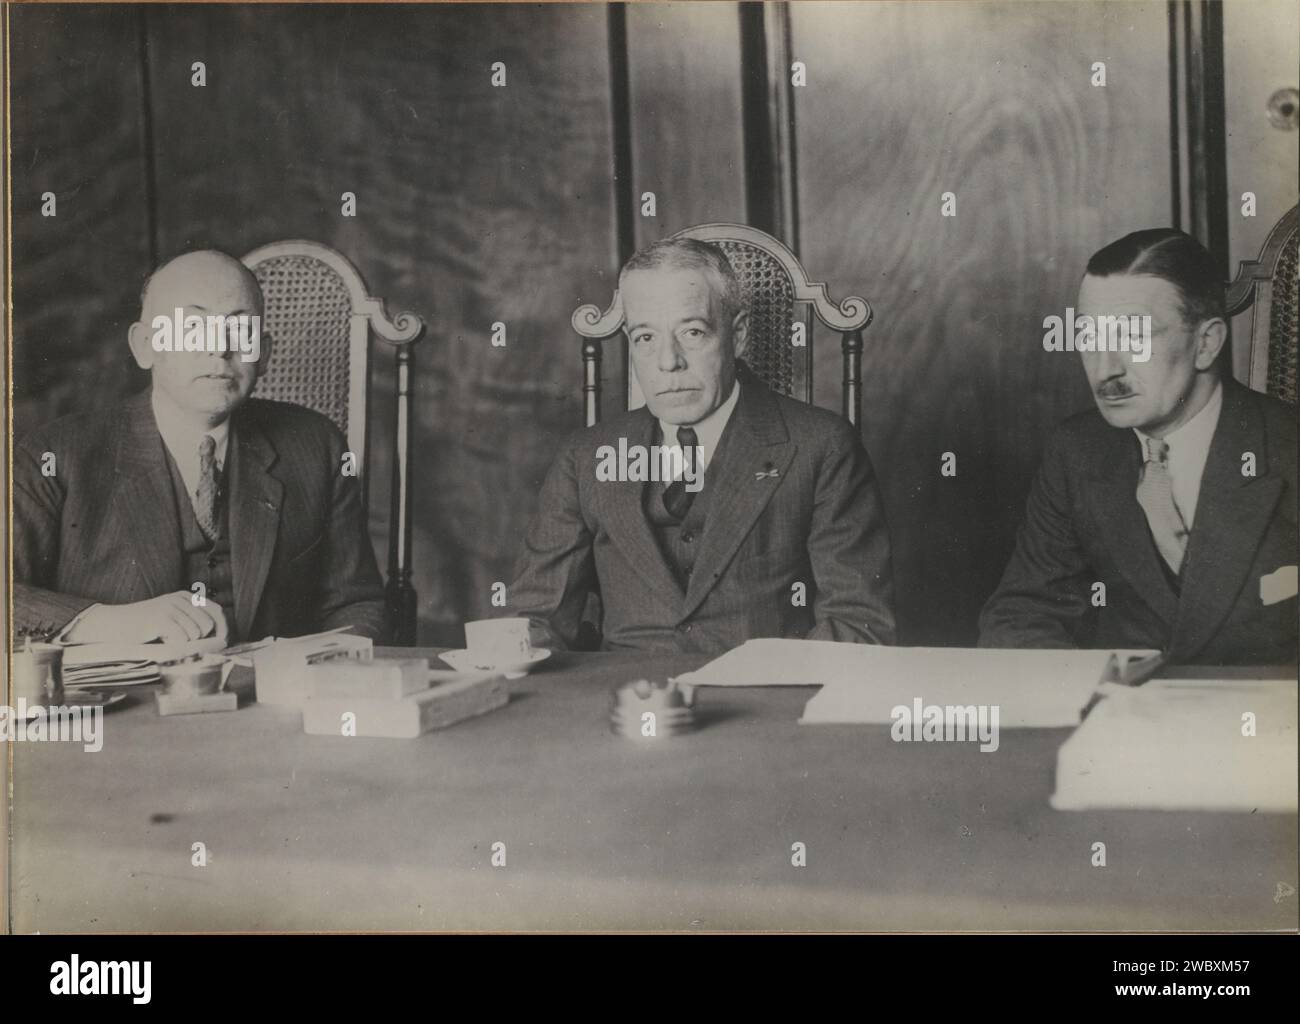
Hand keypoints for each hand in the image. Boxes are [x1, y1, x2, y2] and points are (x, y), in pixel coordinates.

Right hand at [62, 592, 228, 644]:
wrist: (113, 624)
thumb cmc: (144, 627)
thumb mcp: (172, 618)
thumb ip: (192, 622)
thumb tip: (221, 639)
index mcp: (186, 597)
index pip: (217, 611)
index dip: (223, 628)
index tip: (222, 643)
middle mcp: (181, 599)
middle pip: (208, 625)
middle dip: (201, 640)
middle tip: (183, 644)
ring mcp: (170, 608)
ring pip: (196, 634)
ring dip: (184, 643)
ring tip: (166, 639)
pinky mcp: (161, 619)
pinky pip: (182, 639)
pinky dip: (174, 646)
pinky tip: (162, 640)